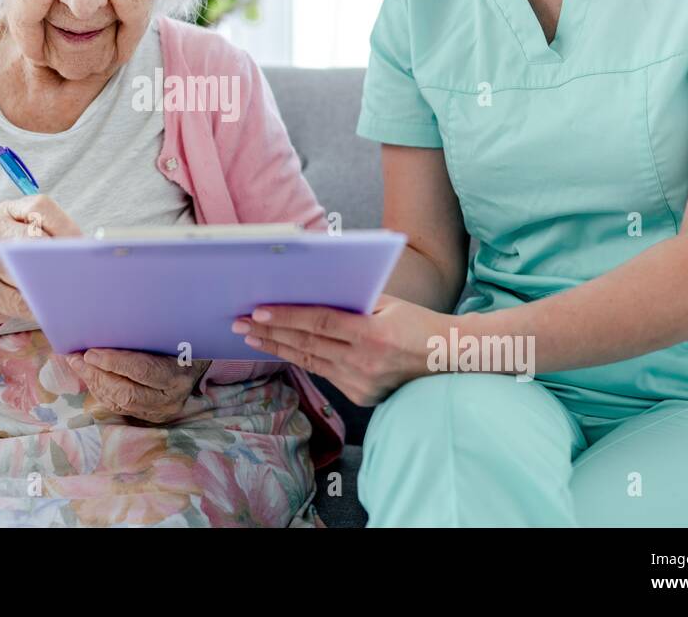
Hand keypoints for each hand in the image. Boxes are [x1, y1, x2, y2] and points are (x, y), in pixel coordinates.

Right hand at [0, 194, 81, 329]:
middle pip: (28, 238)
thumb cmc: (14, 260)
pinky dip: (37, 307)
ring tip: (69, 293)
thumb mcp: (29, 239)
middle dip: (56, 257)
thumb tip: (86, 252)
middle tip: (78, 271)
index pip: (40, 208)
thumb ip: (54, 238)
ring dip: (48, 285)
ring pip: (20, 272)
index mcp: (9, 211)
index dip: (66, 226)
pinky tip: (51, 310)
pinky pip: (14, 300)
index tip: (84, 246)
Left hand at [65, 349, 210, 422]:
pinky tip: (91, 377)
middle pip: (126, 393)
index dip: (114, 362)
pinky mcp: (149, 417)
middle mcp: (170, 398)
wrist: (196, 364)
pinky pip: (119, 408)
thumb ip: (143, 337)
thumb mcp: (167, 336)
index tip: (91, 352)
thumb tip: (106, 328)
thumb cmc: (179, 342)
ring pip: (119, 403)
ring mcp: (159, 411)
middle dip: (97, 376)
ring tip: (78, 365)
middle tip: (76, 358)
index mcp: (178, 374)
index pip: (142, 371)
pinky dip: (102, 392)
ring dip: (95, 384)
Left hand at [232, 295, 451, 406]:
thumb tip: (312, 291)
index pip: (320, 323)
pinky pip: (324, 372)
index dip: (287, 317)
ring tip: (251, 337)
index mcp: (373, 335)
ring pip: (310, 361)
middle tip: (239, 322)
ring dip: (278, 348)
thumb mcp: (388, 303)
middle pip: (307, 344)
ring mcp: (361, 382)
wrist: (447, 358)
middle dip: (269, 332)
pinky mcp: (360, 395)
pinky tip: (283, 349)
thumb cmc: (417, 323)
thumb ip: (352, 300)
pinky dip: (302, 358)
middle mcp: (365, 362)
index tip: (258, 311)